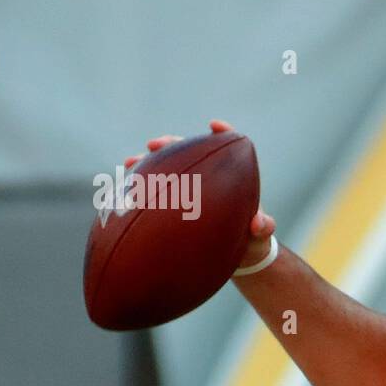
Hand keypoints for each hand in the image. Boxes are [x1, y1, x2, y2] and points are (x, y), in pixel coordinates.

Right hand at [123, 119, 273, 270]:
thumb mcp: (260, 237)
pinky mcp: (175, 206)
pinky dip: (140, 189)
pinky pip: (155, 193)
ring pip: (166, 169)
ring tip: (131, 162)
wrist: (238, 260)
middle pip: (188, 153)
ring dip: (148, 163)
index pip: (227, 148)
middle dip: (171, 144)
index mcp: (231, 179)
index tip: (214, 125)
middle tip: (154, 144)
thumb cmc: (252, 242)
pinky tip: (122, 190)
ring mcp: (189, 191)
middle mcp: (207, 179)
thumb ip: (263, 227)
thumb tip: (259, 223)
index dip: (223, 134)